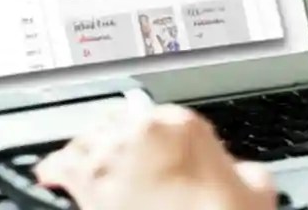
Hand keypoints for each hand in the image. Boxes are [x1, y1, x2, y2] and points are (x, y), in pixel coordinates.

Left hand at [34, 105, 276, 209]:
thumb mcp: (255, 188)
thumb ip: (242, 170)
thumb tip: (240, 173)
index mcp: (183, 124)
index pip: (163, 119)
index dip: (159, 140)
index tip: (157, 155)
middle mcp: (142, 131)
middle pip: (119, 124)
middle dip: (121, 141)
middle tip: (125, 162)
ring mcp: (110, 156)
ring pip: (88, 141)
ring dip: (86, 152)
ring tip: (84, 165)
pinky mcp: (85, 183)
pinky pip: (59, 167)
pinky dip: (54, 170)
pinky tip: (52, 176)